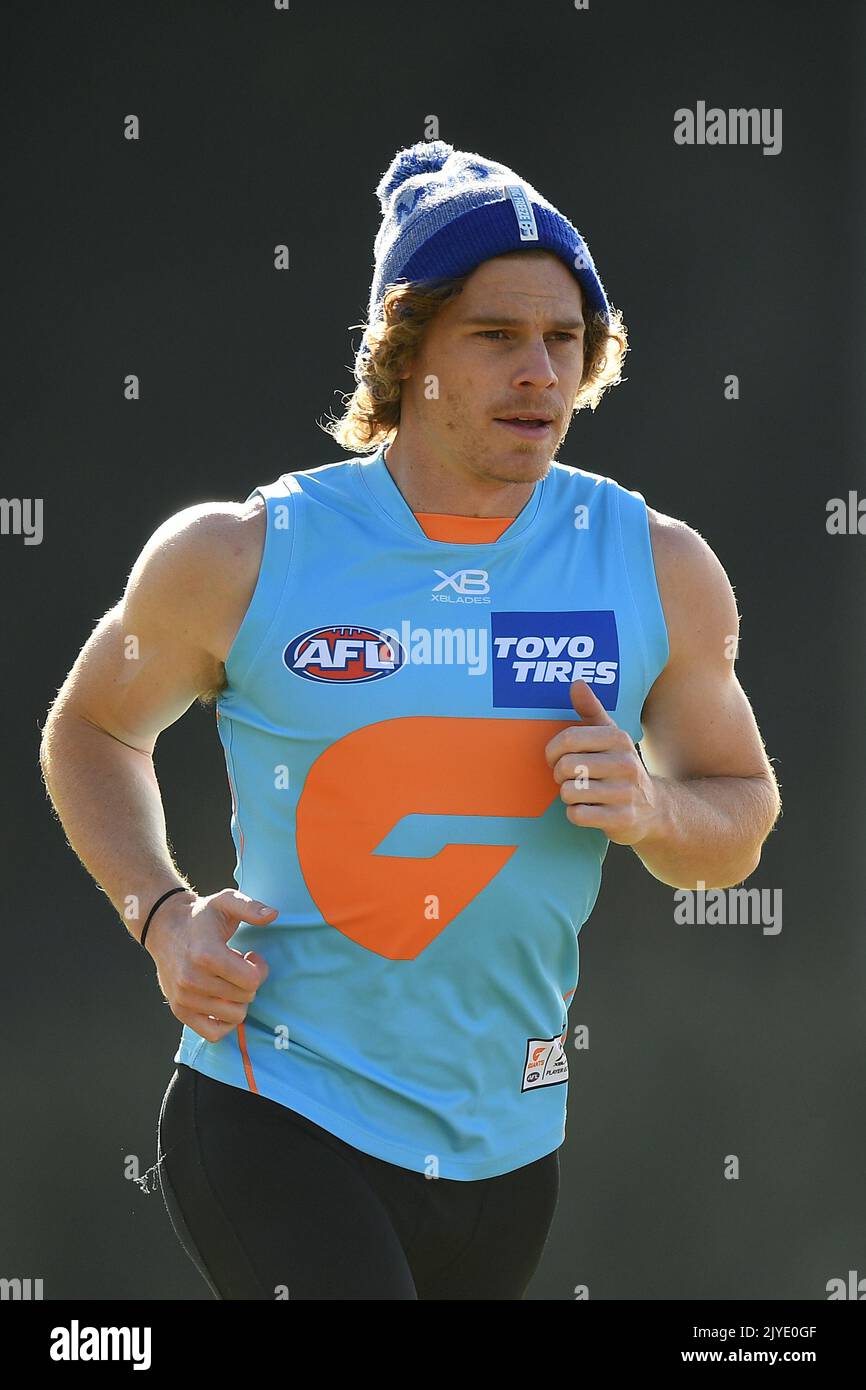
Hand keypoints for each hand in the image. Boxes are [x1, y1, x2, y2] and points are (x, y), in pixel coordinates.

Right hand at [145, 888, 276, 1042]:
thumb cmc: (202, 916)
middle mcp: (192, 980)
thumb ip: (251, 907)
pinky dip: (224, 1022)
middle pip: (245, 998)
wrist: (165, 927)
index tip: (251, 956)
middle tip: (237, 966)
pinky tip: (223, 1001)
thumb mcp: (226, 901)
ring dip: (238, 1000)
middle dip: (248, 982)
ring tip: (227, 980)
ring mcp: (184, 998)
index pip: (251, 980)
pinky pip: (213, 1034)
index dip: (259, 968)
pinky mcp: (180, 1011)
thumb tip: (273, 915)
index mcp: (206, 954)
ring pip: (234, 1017)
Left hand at [544, 680, 663, 846]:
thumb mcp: (609, 736)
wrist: (654, 809)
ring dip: (568, 795)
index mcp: (618, 739)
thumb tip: (577, 682)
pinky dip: (576, 814)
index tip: (556, 757)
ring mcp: (625, 793)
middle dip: (560, 774)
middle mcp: (626, 764)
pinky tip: (590, 809)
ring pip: (569, 792)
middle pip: (566, 766)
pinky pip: (578, 814)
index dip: (552, 751)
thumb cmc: (620, 767)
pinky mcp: (622, 819)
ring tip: (582, 793)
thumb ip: (591, 710)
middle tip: (570, 777)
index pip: (568, 739)